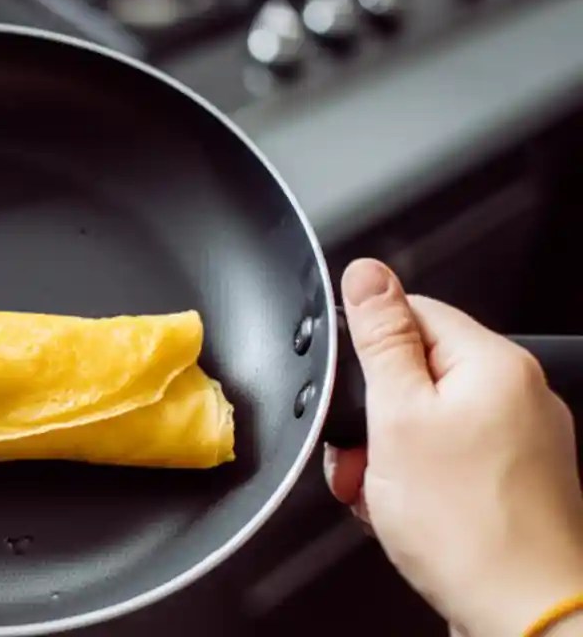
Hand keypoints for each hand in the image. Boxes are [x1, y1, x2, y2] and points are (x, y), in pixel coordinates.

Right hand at [325, 259, 582, 636]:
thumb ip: (381, 338)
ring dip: (389, 454)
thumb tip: (368, 274)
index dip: (367, 350)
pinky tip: (404, 511)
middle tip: (362, 455)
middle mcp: (520, 395)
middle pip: (418, 373)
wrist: (524, 614)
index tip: (351, 389)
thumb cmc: (469, 528)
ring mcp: (522, 443)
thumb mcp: (399, 417)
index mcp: (495, 363)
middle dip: (374, 415)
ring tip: (380, 494)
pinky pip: (449, 461)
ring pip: (428, 422)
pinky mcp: (513, 484)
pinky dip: (417, 482)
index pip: (414, 312)